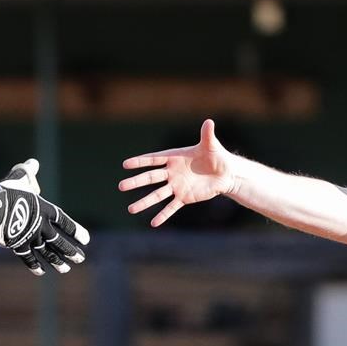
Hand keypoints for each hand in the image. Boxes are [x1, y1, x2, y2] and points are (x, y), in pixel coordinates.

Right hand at [0, 159, 89, 275]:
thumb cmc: (6, 191)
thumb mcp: (19, 177)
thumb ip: (28, 172)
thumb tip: (33, 163)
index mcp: (45, 210)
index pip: (65, 223)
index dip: (76, 231)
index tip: (86, 240)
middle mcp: (41, 226)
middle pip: (60, 241)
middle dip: (71, 251)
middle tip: (81, 259)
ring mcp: (30, 237)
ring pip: (47, 252)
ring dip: (57, 261)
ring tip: (66, 269)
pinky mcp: (17, 245)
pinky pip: (27, 258)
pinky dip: (34, 265)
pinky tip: (41, 272)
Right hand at [118, 118, 236, 226]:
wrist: (225, 173)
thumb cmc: (217, 156)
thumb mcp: (211, 145)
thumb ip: (207, 135)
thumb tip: (209, 122)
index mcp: (174, 158)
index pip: (154, 159)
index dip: (140, 162)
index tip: (125, 165)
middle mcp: (172, 173)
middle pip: (151, 178)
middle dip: (136, 182)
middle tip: (121, 186)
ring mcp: (177, 186)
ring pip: (157, 195)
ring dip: (144, 202)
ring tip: (130, 209)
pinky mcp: (184, 197)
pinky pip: (171, 207)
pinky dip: (163, 215)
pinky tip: (153, 223)